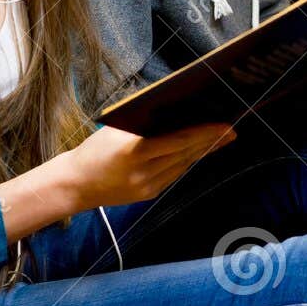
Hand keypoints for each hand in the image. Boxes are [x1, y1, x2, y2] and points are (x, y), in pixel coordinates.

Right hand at [65, 122, 236, 208]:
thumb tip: (177, 111)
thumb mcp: (116, 129)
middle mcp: (142, 170)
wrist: (75, 184)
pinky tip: (198, 152)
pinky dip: (187, 161)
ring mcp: (147, 186)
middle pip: (185, 153)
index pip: (178, 140)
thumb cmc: (94, 150)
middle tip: (231, 130)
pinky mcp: (148, 194)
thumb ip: (144, 123)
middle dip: (210, 141)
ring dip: (202, 151)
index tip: (224, 126)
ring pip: (183, 165)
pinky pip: (174, 175)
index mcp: (132, 149)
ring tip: (220, 139)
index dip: (204, 133)